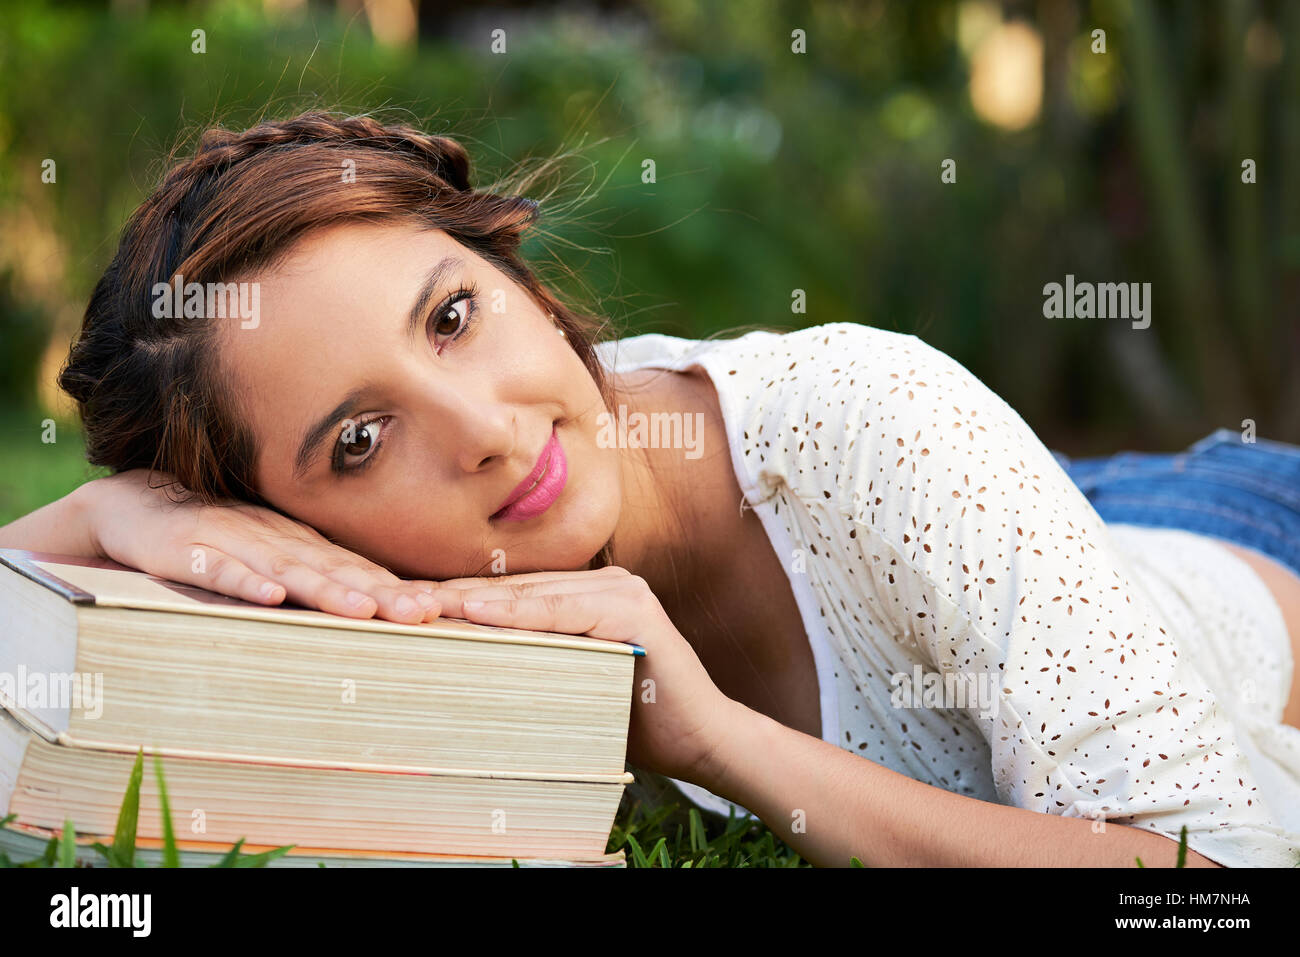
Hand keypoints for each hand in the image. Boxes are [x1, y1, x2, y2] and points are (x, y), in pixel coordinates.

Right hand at [82, 469, 441, 623]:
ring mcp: (236, 542)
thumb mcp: (273, 555)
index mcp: (302, 545)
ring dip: (326, 591)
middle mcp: (278, 541)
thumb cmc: (217, 538)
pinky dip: (244, 582)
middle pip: (335, 570)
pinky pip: (220, 569)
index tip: (437, 609)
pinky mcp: (190, 550)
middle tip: (421, 613)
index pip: (357, 570)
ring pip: (288, 569)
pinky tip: (269, 598)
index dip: (396, 589)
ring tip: (364, 611)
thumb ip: (316, 576)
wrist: (138, 504)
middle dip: (381, 593)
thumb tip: (373, 606)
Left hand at [430, 566, 733, 782]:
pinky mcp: (633, 607)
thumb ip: (533, 665)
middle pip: (515, 589)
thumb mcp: (570, 686)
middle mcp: (606, 581)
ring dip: (476, 601)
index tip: (407, 611)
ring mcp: (621, 589)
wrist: (702, 740)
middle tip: (398, 604)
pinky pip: (562, 610)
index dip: (459, 602)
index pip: (511, 595)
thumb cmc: (633, 720)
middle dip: (455, 598)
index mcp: (588, 595)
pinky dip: (518, 614)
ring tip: (424, 606)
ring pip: (532, 595)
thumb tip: (461, 671)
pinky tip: (477, 614)